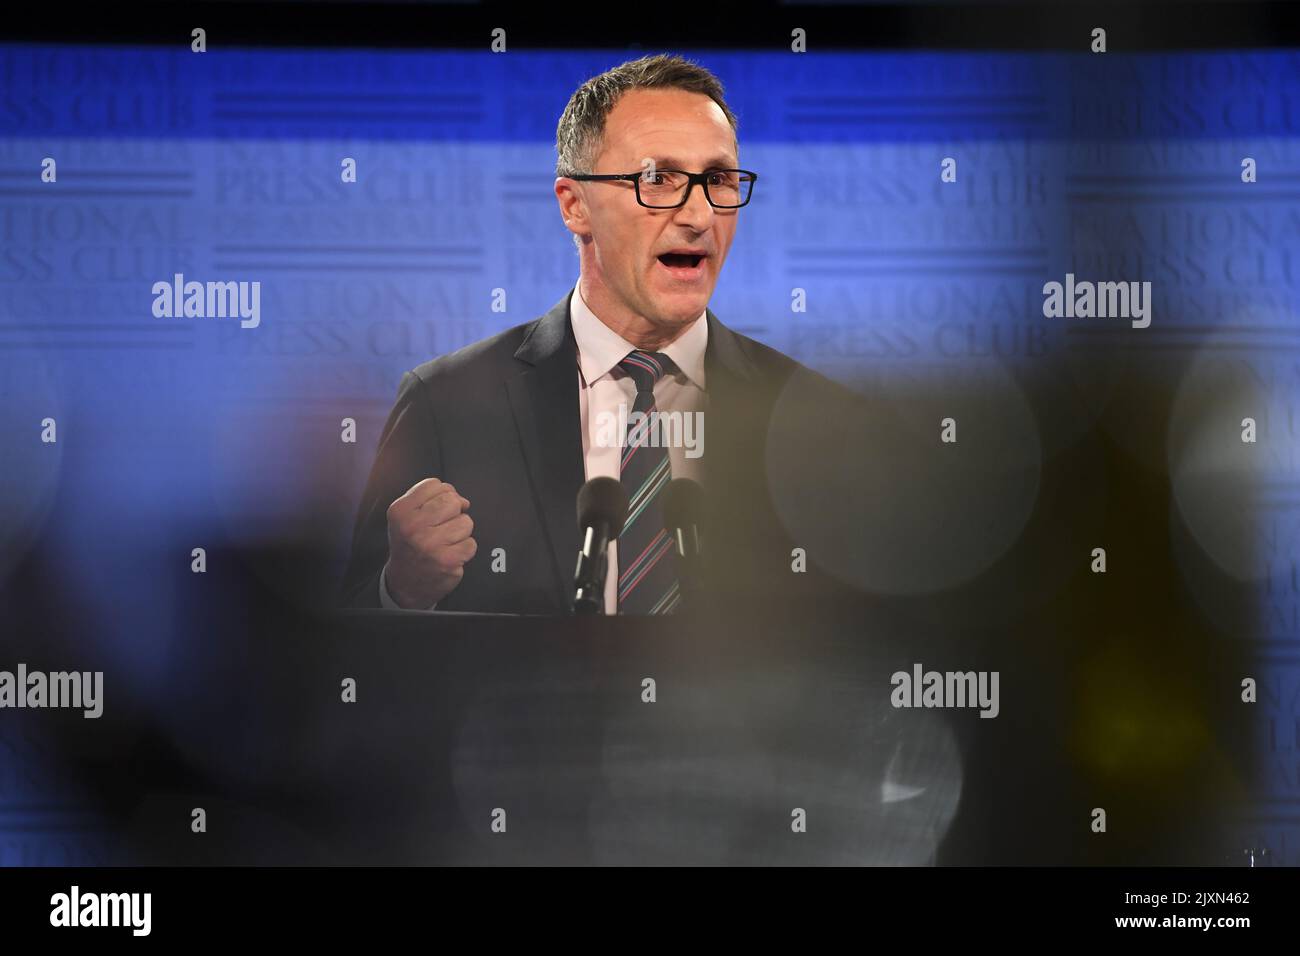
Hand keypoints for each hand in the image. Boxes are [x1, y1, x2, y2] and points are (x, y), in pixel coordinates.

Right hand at [384, 478, 475, 607]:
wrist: (404, 583)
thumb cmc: (409, 545)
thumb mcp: (405, 516)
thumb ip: (429, 498)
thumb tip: (462, 499)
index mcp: (401, 511)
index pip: (435, 485)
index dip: (442, 495)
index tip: (436, 509)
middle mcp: (413, 527)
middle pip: (452, 501)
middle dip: (453, 512)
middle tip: (442, 527)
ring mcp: (431, 544)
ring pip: (466, 522)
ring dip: (460, 532)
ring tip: (445, 541)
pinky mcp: (448, 560)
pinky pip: (471, 543)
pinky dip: (464, 549)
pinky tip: (450, 553)